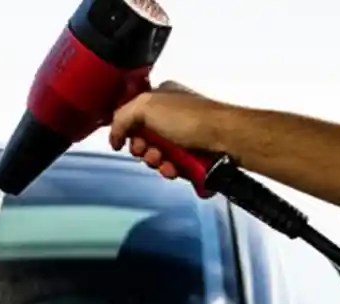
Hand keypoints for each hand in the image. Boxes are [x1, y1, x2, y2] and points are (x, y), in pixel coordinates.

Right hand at [108, 81, 229, 179]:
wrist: (225, 139)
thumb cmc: (188, 119)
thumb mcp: (145, 107)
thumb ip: (121, 118)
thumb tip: (114, 137)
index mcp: (161, 96)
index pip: (132, 114)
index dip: (126, 129)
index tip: (126, 140)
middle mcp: (172, 114)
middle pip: (143, 138)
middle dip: (142, 149)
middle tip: (147, 152)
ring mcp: (184, 135)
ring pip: (157, 155)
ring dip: (156, 162)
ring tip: (164, 163)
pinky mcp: (193, 155)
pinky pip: (173, 166)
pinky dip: (171, 170)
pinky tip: (175, 169)